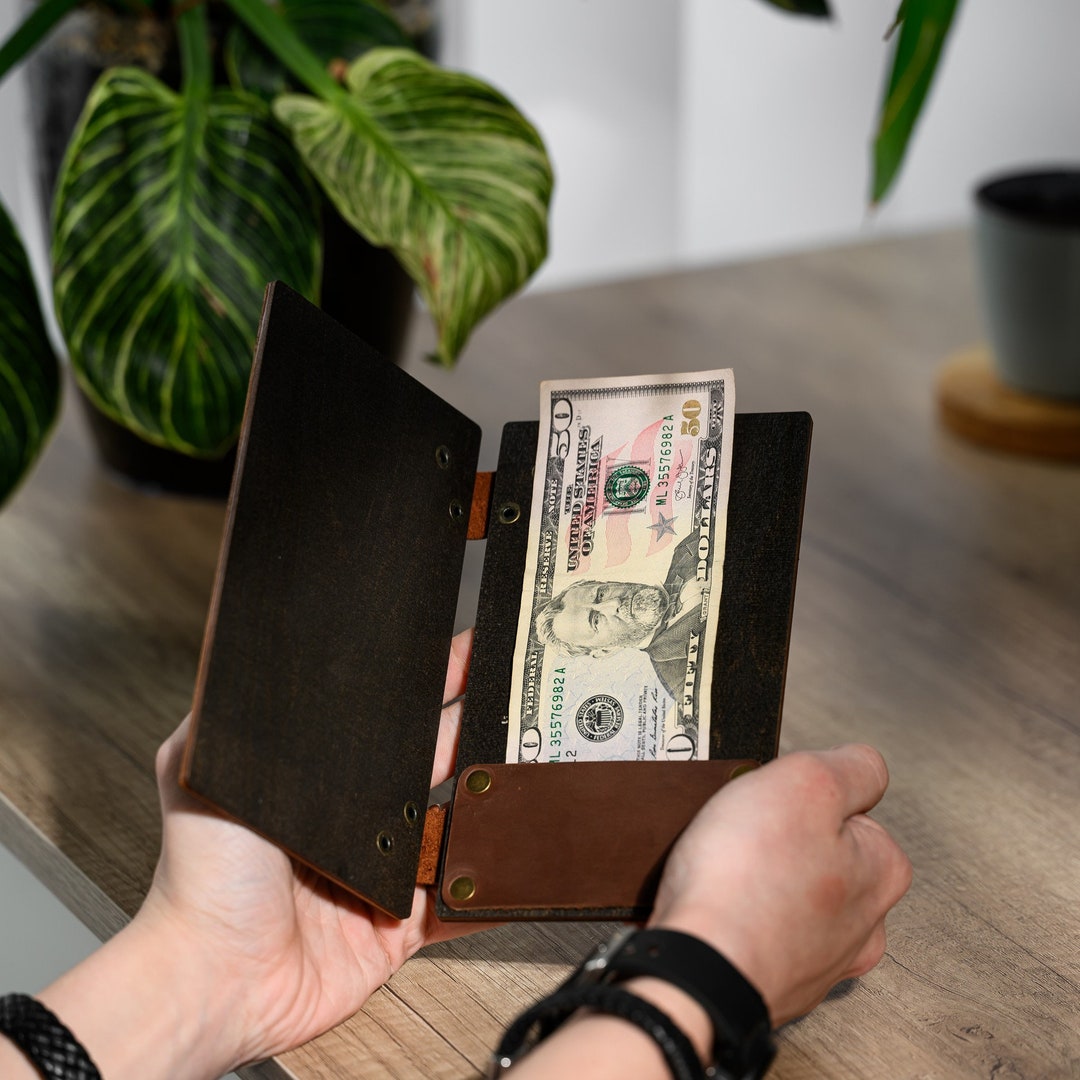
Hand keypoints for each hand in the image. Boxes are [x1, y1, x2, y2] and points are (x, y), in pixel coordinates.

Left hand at [127, 629, 480, 1075]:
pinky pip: (460, 904)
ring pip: (454, 829)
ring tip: (532, 767)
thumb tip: (251, 648)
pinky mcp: (402, 926)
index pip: (385, 719)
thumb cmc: (201, 874)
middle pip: (432, 763)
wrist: (215, 975)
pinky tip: (523, 860)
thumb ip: (232, 708)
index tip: (465, 651)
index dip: (426, 685)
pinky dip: (495, 890)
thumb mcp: (201, 762)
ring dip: (491, 802)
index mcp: (317, 778)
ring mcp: (383, 873)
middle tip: (519, 698)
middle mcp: (354, 821)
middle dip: (475, 729)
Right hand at [650, 744, 911, 1025]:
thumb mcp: (806, 782)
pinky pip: (754, 932)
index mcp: (883, 871)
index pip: (849, 807)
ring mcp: (818, 963)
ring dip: (756, 882)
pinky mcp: (772, 984)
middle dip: (780, 840)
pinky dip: (734, 918)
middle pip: (817, 852)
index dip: (802, 796)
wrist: (695, 969)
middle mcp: (863, 925)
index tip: (774, 805)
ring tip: (720, 872)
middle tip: (743, 835)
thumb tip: (864, 767)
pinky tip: (714, 908)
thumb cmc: (747, 877)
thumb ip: (849, 766)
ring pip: (786, 894)